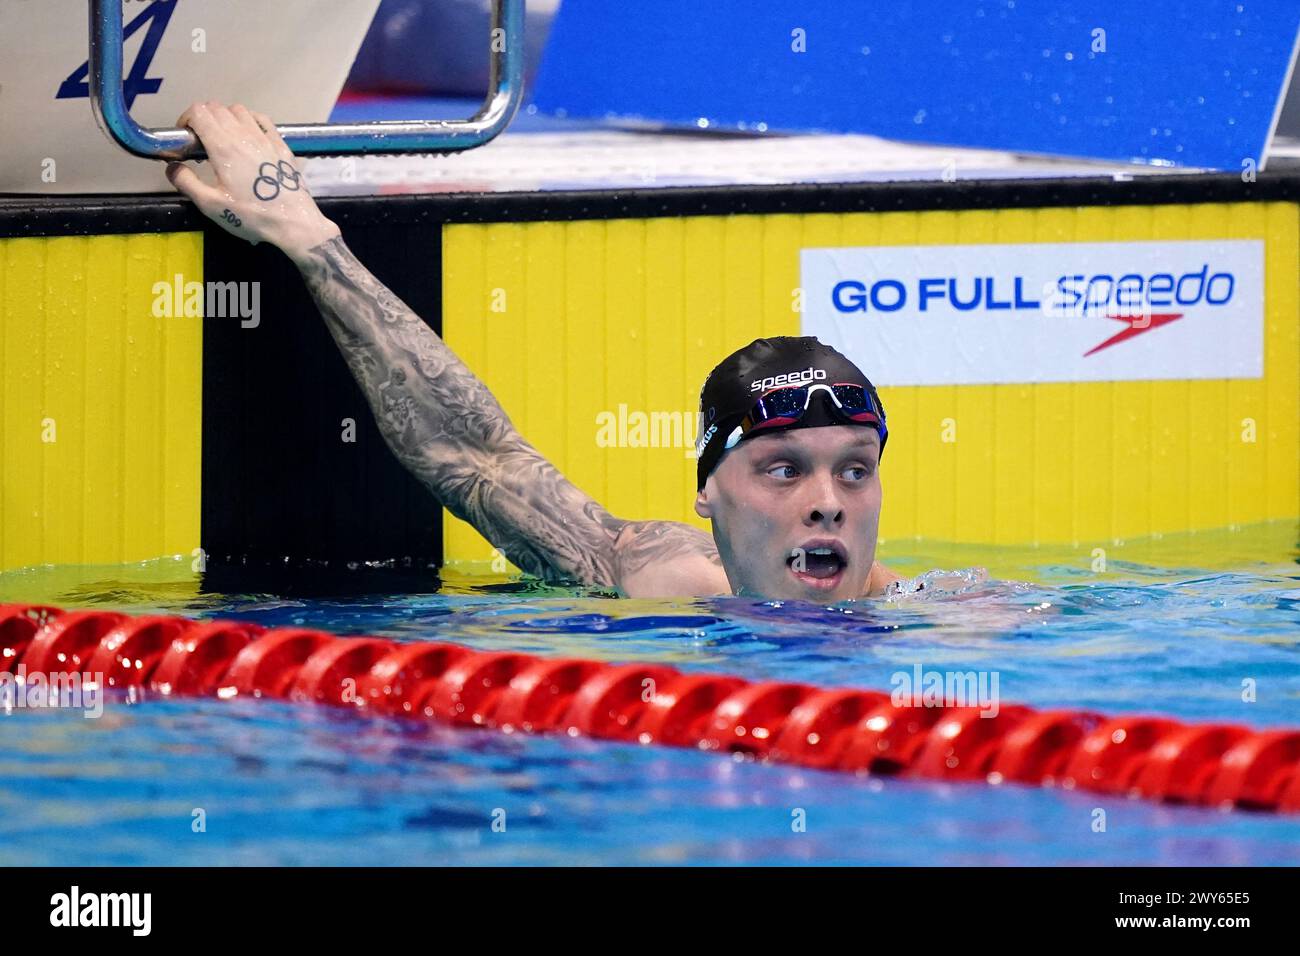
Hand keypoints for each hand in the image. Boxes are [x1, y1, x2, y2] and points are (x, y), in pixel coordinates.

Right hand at [166, 102, 339, 262]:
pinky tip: (247, 134)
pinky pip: (262, 119)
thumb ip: (186, 183)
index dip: (186, 119)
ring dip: (225, 117)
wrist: (294, 223)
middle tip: (200, 141)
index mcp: (223, 146)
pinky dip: (249, 120)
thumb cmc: (252, 216)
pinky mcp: (281, 145)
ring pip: (239, 110)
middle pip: (216, 108)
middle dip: (202, 118)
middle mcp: (244, 135)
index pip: (199, 111)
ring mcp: (265, 138)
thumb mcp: (211, 205)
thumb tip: (171, 167)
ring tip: (222, 138)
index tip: (185, 138)